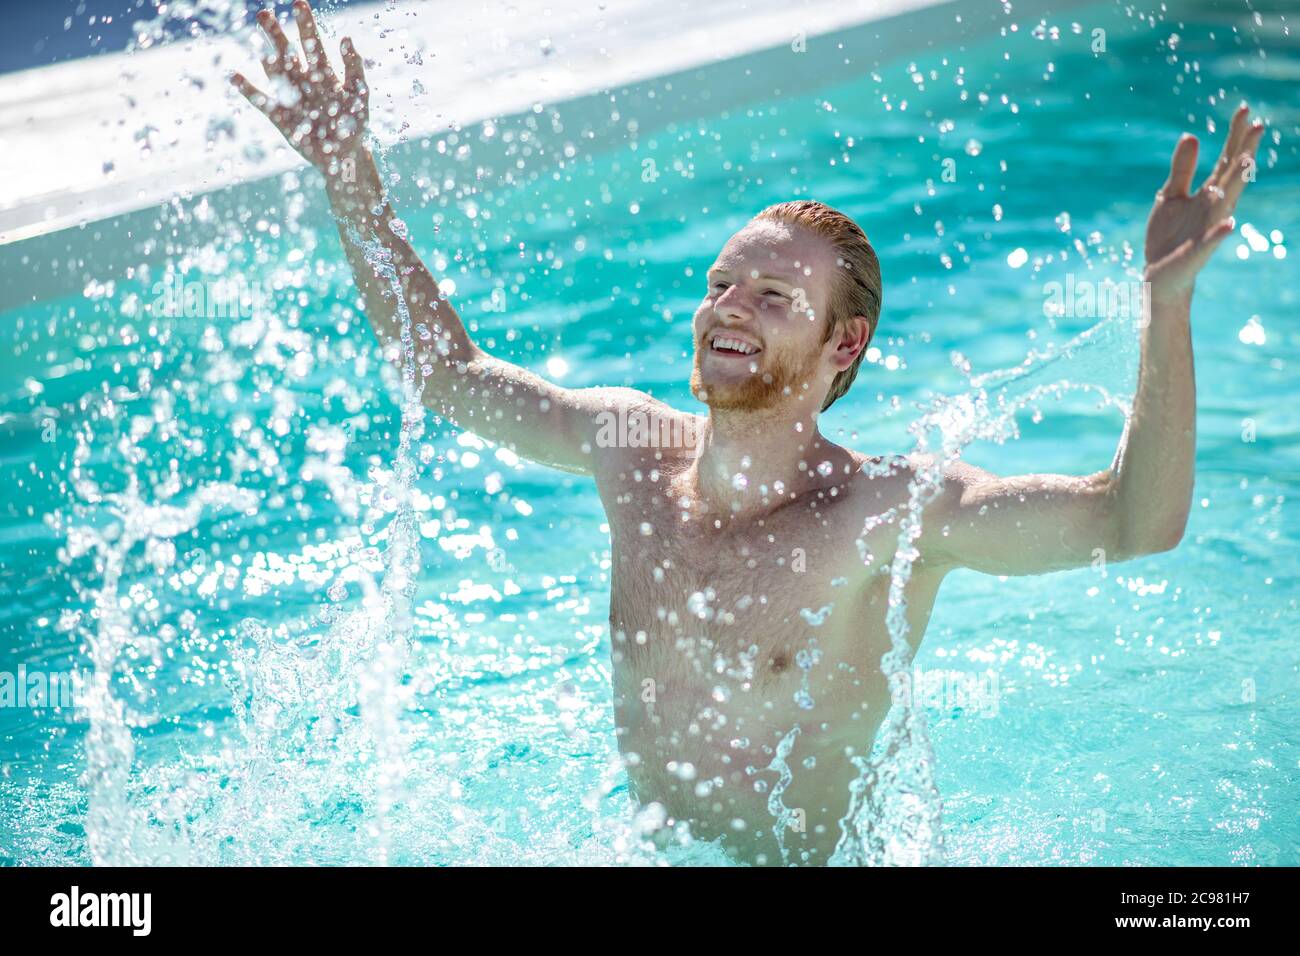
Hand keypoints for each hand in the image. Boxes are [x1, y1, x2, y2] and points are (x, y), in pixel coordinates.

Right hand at [230, 0, 367, 176]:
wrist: (345, 156)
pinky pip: (262, 101)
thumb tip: (345, 38)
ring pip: (275, 73)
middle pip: (287, 52)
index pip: (312, 43)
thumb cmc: (354, 124)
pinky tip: (235, 76)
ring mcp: (290, 98)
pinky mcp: (281, 117)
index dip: (305, 24)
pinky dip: (249, 90)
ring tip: (260, 44)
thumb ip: (354, 67)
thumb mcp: (359, 94)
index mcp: (323, 73)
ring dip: (267, 58)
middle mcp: (303, 81)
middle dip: (276, 34)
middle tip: (263, 14)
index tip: (298, 3)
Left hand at [1144, 103, 1263, 304]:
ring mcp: (1208, 228)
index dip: (1235, 135)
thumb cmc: (1169, 235)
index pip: (1226, 159)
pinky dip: (1220, 233)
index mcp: (1208, 192)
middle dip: (1244, 152)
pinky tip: (1230, 223)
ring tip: (1246, 161)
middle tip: (1257, 125)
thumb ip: (1182, 169)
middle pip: (1232, 175)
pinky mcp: (1197, 251)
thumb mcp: (1170, 196)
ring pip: (1226, 203)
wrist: (1159, 274)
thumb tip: (1191, 135)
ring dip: (1237, 183)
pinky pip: (1210, 242)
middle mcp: (1214, 207)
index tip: (1244, 108)